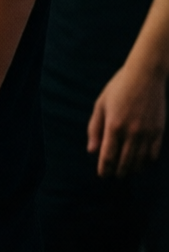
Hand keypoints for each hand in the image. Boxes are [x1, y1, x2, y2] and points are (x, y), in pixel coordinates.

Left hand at [88, 60, 167, 177]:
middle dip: (118, 172)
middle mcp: (131, 132)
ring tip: (127, 172)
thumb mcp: (101, 105)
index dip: (105, 168)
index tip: (102, 175)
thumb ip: (95, 129)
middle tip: (114, 176)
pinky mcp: (159, 131)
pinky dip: (147, 162)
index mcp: (114, 125)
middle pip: (125, 161)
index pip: (108, 155)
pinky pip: (154, 153)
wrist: (145, 76)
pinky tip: (142, 163)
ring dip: (133, 169)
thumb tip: (92, 151)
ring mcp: (147, 132)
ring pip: (140, 160)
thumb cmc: (118, 88)